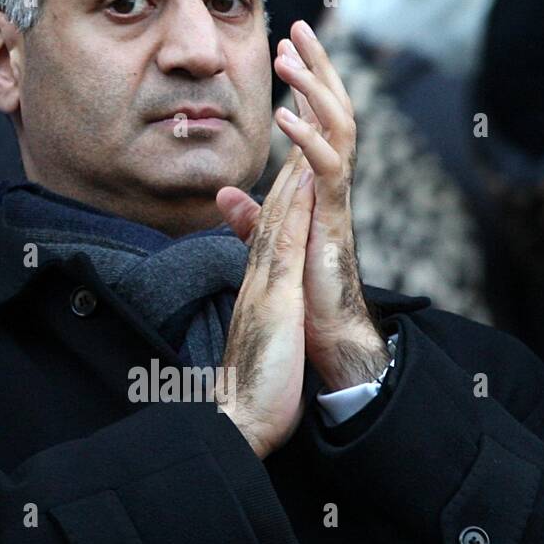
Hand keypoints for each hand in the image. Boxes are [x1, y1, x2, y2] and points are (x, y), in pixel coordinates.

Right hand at [214, 148, 315, 459]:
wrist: (239, 419)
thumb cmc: (254, 391)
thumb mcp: (264, 344)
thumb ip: (268, 322)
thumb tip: (275, 315)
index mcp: (258, 292)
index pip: (270, 237)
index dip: (284, 199)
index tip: (296, 165)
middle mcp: (256, 281)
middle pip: (270, 217)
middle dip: (286, 171)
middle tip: (297, 124)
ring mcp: (262, 287)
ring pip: (276, 219)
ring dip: (290, 174)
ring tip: (302, 130)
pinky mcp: (274, 299)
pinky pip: (284, 244)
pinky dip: (294, 209)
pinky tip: (304, 178)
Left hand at [218, 20, 387, 392]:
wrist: (326, 333)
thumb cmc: (303, 291)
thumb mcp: (267, 246)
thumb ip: (249, 218)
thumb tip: (223, 194)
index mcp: (316, 183)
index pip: (315, 117)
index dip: (304, 79)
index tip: (285, 43)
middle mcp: (332, 182)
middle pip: (334, 107)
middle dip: (317, 65)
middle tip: (296, 24)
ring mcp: (337, 197)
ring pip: (338, 126)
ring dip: (313, 89)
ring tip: (289, 57)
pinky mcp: (334, 218)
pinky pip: (327, 169)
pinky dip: (307, 139)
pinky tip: (283, 118)